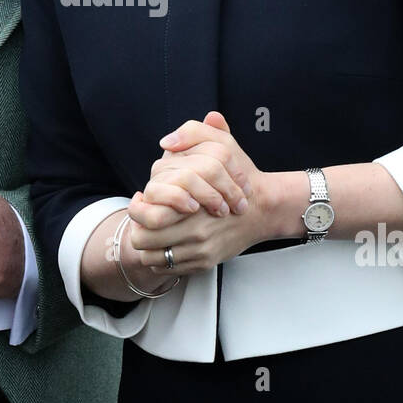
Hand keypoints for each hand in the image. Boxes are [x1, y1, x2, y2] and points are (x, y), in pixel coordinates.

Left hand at [129, 112, 276, 272]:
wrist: (265, 208)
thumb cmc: (242, 179)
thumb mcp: (223, 147)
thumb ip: (195, 133)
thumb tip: (167, 141)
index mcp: (190, 204)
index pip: (145, 216)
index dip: (136, 208)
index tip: (140, 201)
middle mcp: (193, 231)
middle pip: (142, 240)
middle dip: (137, 228)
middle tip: (141, 219)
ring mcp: (199, 250)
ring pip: (151, 258)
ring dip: (148, 246)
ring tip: (151, 232)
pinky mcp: (204, 263)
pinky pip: (169, 268)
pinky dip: (162, 259)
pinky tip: (167, 244)